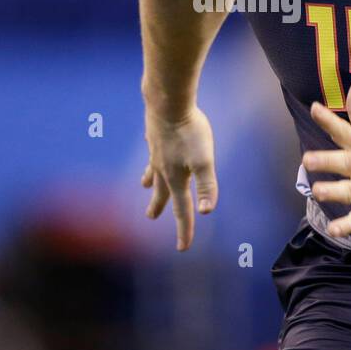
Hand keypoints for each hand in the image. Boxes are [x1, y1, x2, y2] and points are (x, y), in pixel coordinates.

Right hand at [141, 106, 218, 250]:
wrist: (167, 101)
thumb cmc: (189, 131)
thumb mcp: (204, 160)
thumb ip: (207, 185)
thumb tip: (206, 212)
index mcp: (176, 178)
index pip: (182, 210)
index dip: (184, 230)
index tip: (183, 249)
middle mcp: (162, 167)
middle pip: (162, 192)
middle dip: (159, 206)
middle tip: (151, 218)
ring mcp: (156, 150)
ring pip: (152, 170)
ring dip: (150, 181)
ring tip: (143, 186)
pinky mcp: (154, 133)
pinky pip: (151, 149)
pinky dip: (150, 154)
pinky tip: (149, 146)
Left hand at [303, 81, 350, 237]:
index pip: (345, 131)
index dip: (330, 120)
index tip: (314, 108)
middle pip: (346, 163)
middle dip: (328, 161)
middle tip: (307, 160)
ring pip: (349, 192)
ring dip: (334, 192)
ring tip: (317, 191)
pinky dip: (346, 226)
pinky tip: (333, 230)